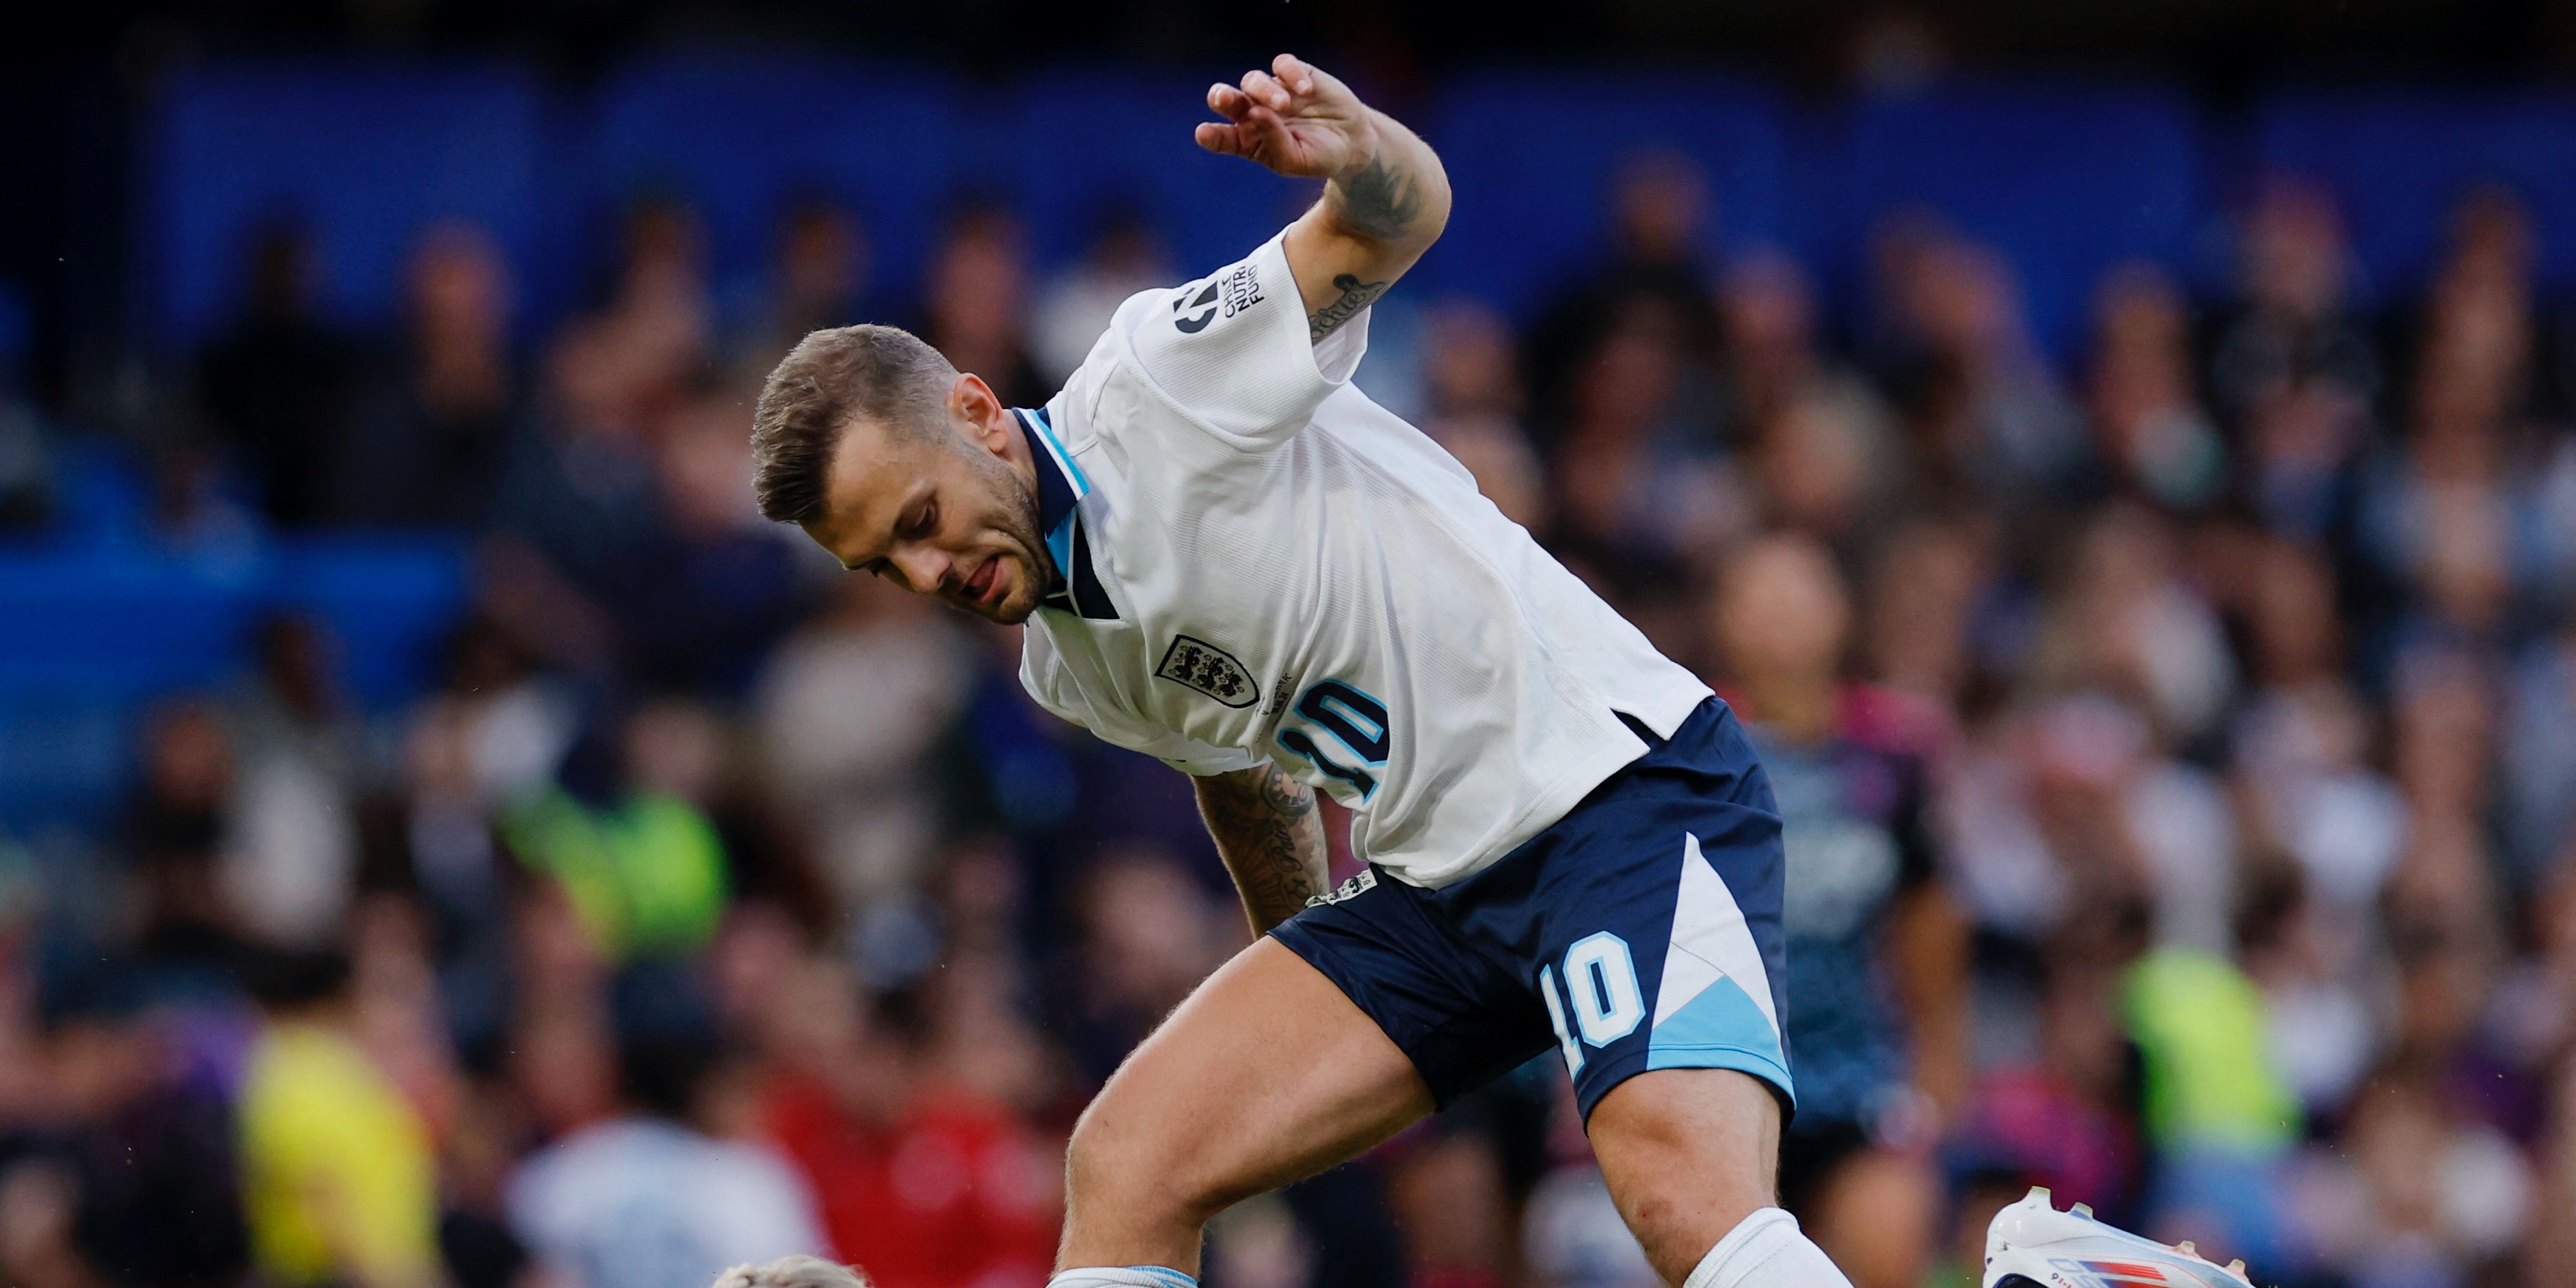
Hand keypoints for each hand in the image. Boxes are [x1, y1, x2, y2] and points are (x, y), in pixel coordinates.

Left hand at [1195, 53, 1376, 181]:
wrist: (1353, 142)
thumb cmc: (1320, 157)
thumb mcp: (1298, 159)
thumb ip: (1274, 140)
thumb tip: (1255, 112)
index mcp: (1248, 140)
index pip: (1222, 137)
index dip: (1211, 135)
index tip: (1203, 133)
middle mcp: (1254, 113)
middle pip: (1227, 99)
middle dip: (1222, 97)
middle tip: (1225, 99)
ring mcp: (1272, 91)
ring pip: (1253, 81)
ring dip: (1265, 91)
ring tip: (1284, 105)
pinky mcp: (1294, 74)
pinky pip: (1283, 65)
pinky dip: (1291, 74)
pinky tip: (1306, 90)